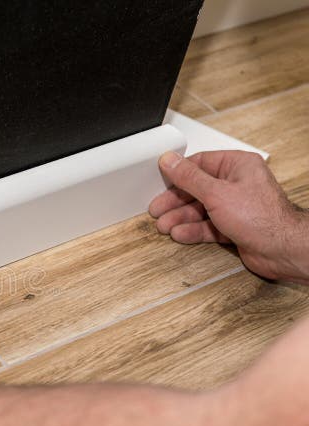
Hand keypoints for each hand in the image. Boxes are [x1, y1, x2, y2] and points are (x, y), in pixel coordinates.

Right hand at [149, 150, 308, 283]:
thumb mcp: (216, 193)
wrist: (282, 249)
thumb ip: (189, 178)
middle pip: (197, 189)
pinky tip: (180, 233)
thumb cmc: (262, 217)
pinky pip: (208, 225)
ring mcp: (236, 206)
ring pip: (201, 209)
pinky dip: (193, 230)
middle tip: (157, 209)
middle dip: (176, 201)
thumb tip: (170, 161)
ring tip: (164, 225)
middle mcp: (237, 184)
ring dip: (181, 218)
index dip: (178, 173)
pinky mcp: (234, 226)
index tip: (160, 179)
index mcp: (237, 166)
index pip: (200, 163)